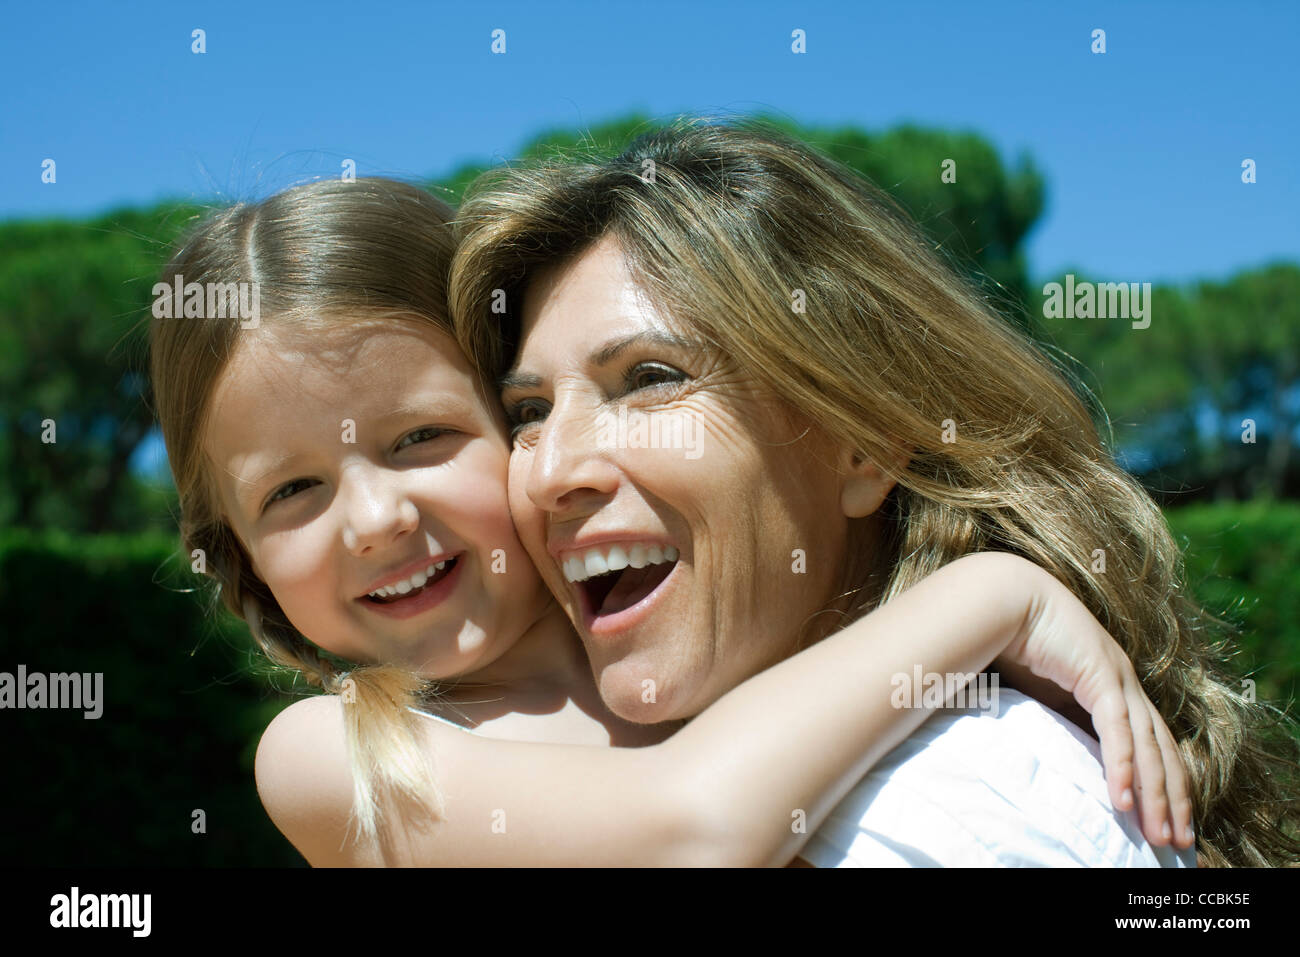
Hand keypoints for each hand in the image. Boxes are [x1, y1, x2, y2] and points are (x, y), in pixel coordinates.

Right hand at [994, 559, 1195, 851]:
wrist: (1002, 599)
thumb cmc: (1014, 642)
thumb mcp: (1044, 694)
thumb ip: (1060, 720)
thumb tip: (1062, 758)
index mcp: (1117, 686)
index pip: (1154, 743)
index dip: (1167, 783)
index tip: (1170, 820)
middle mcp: (1127, 683)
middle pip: (1163, 751)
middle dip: (1174, 800)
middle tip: (1178, 842)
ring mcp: (1118, 677)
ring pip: (1148, 748)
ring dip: (1157, 795)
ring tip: (1160, 833)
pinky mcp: (1100, 674)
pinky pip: (1117, 731)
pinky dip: (1123, 767)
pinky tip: (1125, 799)